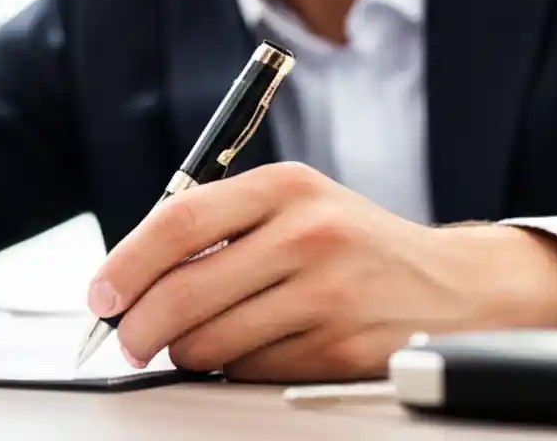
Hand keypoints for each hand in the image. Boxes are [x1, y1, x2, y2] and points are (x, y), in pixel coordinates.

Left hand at [88, 162, 556, 382]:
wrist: (455, 286)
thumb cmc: (351, 244)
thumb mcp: (294, 206)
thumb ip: (218, 227)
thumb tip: (129, 278)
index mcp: (286, 186)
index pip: (180, 221)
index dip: (127, 263)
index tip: (101, 294)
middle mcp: (309, 233)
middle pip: (187, 292)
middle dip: (139, 328)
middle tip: (127, 341)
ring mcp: (329, 294)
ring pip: (213, 342)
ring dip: (188, 352)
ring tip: (199, 340)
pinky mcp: (341, 348)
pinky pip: (252, 371)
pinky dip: (237, 368)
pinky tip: (257, 347)